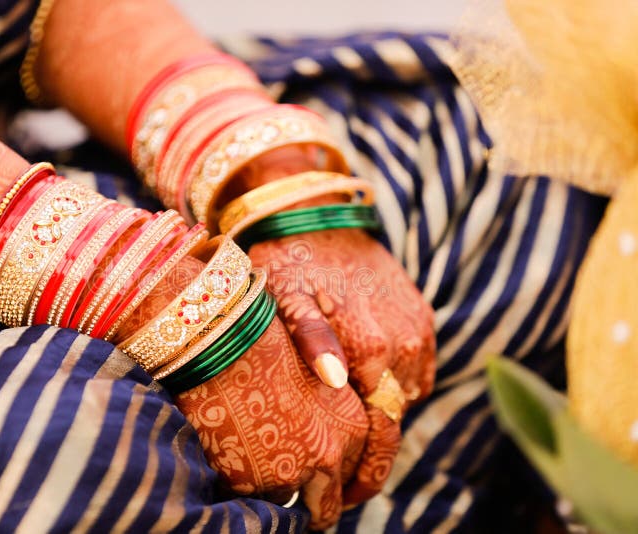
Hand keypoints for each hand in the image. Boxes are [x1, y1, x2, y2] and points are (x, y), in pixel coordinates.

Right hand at [175, 315, 367, 528]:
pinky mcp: (246, 482)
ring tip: (248, 450)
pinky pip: (245, 496)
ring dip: (269, 486)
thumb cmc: (261, 331)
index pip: (349, 475)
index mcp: (352, 425)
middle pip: (324, 505)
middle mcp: (327, 456)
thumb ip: (332, 377)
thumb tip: (338, 380)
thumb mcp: (310, 337)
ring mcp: (287, 474)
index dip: (327, 475)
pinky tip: (227, 447)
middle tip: (280, 473)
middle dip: (306, 497)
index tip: (306, 463)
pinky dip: (236, 480)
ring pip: (283, 499)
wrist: (212, 337)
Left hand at [236, 147, 436, 504]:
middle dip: (378, 456)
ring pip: (408, 395)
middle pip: (398, 420)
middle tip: (350, 485)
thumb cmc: (291, 259)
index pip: (379, 429)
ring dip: (384, 414)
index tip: (345, 493)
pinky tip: (367, 385)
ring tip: (351, 433)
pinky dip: (397, 382)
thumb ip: (313, 343)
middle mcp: (403, 341)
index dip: (365, 467)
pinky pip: (418, 367)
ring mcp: (417, 329)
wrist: (319, 212)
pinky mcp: (422, 315)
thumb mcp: (286, 300)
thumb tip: (338, 384)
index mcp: (369, 346)